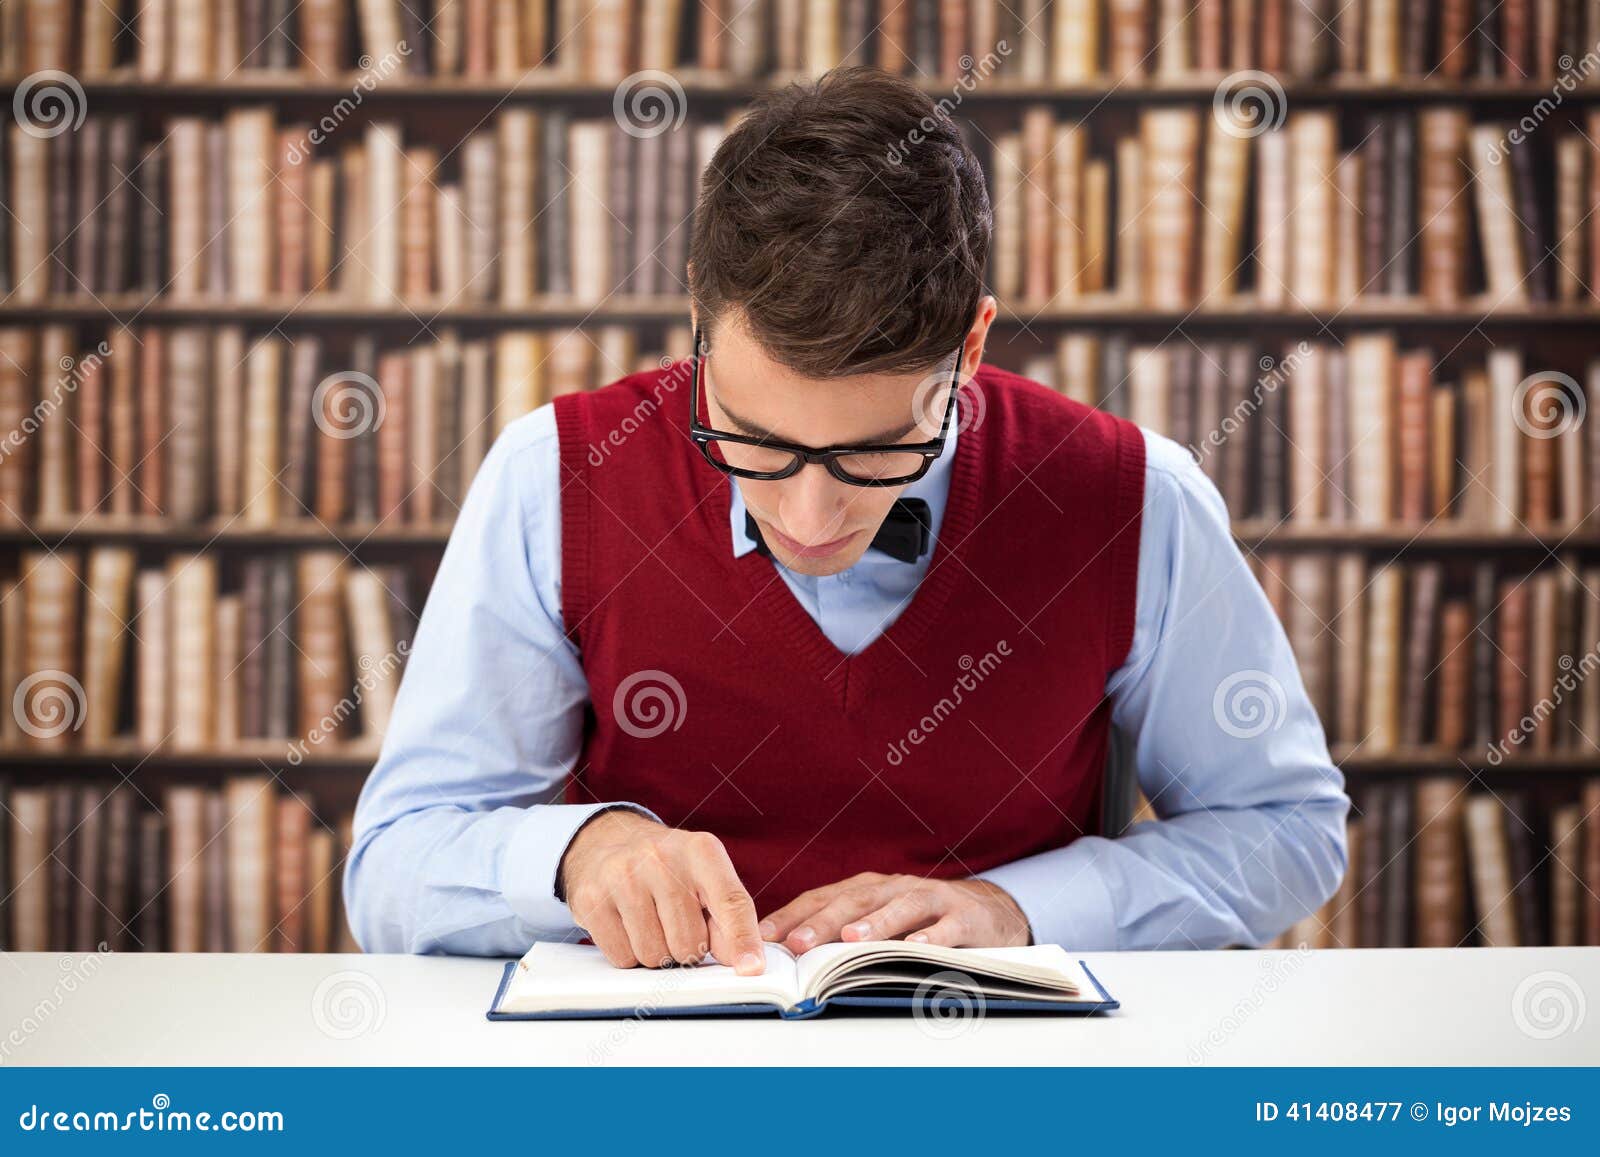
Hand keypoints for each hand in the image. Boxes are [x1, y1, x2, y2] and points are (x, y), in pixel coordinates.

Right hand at [557, 809, 765, 974]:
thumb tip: (742, 962)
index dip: (743, 940)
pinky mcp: (591, 899)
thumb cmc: (668, 869)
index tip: (750, 969)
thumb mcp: (706, 879)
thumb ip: (728, 918)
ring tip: (651, 923)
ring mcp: (622, 876)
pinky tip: (627, 925)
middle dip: (687, 948)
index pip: (730, 902)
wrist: (609, 843)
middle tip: (675, 925)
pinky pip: (623, 958)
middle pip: (689, 943)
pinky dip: (629, 953)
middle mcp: (660, 858)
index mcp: (700, 850)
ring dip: (657, 953)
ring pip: (654, 955)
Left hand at [758, 872, 1031, 952]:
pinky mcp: (965, 916)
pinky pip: (947, 925)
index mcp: (868, 890)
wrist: (989, 912)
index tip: (764, 938)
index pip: (823, 898)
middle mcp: (895, 888)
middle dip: (824, 922)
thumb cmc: (922, 923)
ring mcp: (932, 899)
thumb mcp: (881, 924)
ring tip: (851, 939)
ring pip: (900, 906)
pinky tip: (915, 947)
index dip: (793, 916)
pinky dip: (932, 935)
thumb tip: (792, 961)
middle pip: (855, 901)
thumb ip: (844, 936)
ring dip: (875, 922)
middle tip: (798, 944)